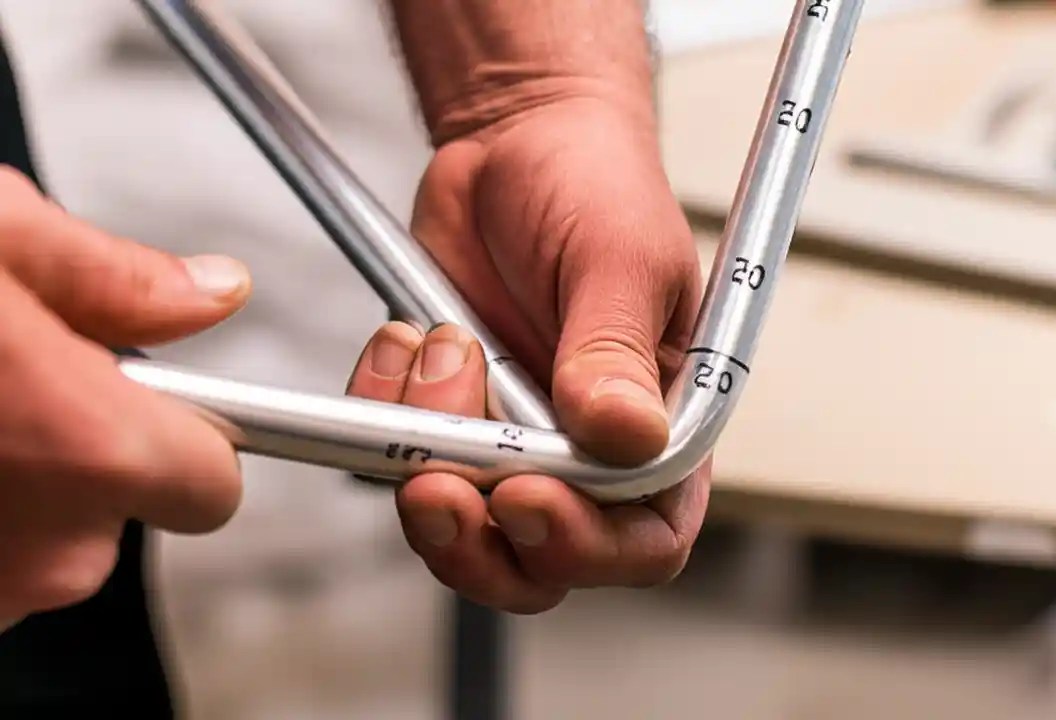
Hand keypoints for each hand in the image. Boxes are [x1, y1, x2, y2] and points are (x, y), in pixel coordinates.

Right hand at [0, 168, 250, 624]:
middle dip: (90, 448)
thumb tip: (210, 292)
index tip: (176, 412)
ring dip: (21, 479)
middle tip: (25, 383)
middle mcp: (43, 547)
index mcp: (89, 448)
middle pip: (129, 506)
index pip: (217, 480)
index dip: (193, 438)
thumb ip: (113, 275)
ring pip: (50, 532)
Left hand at [346, 96, 709, 612]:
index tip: (527, 497)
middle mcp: (589, 452)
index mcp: (662, 428)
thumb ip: (619, 349)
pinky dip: (380, 414)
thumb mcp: (620, 256)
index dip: (589, 544)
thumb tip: (625, 436)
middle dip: (482, 538)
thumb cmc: (595, 185)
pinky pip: (397, 460)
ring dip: (424, 462)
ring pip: (461, 529)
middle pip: (543, 563)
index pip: (646, 538)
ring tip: (431, 354)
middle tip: (438, 482)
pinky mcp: (447, 416)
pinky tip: (401, 343)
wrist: (515, 138)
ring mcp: (512, 441)